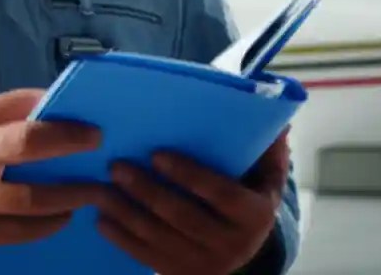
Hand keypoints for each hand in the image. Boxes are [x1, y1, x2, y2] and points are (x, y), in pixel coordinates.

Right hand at [0, 89, 106, 262]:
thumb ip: (7, 107)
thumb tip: (53, 99)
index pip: (24, 135)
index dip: (64, 135)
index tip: (93, 134)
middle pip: (33, 175)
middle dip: (75, 172)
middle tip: (102, 167)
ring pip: (34, 209)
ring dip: (70, 201)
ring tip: (93, 193)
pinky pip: (23, 234)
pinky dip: (50, 224)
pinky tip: (64, 214)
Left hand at [96, 130, 289, 274]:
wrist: (243, 251)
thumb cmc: (249, 198)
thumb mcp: (266, 176)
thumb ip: (268, 149)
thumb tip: (278, 119)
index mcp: (254, 216)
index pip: (220, 194)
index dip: (189, 174)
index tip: (157, 154)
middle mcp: (232, 246)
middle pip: (182, 216)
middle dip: (146, 191)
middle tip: (117, 166)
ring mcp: (204, 265)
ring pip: (159, 237)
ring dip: (126, 213)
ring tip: (102, 189)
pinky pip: (146, 257)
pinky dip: (122, 238)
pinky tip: (102, 218)